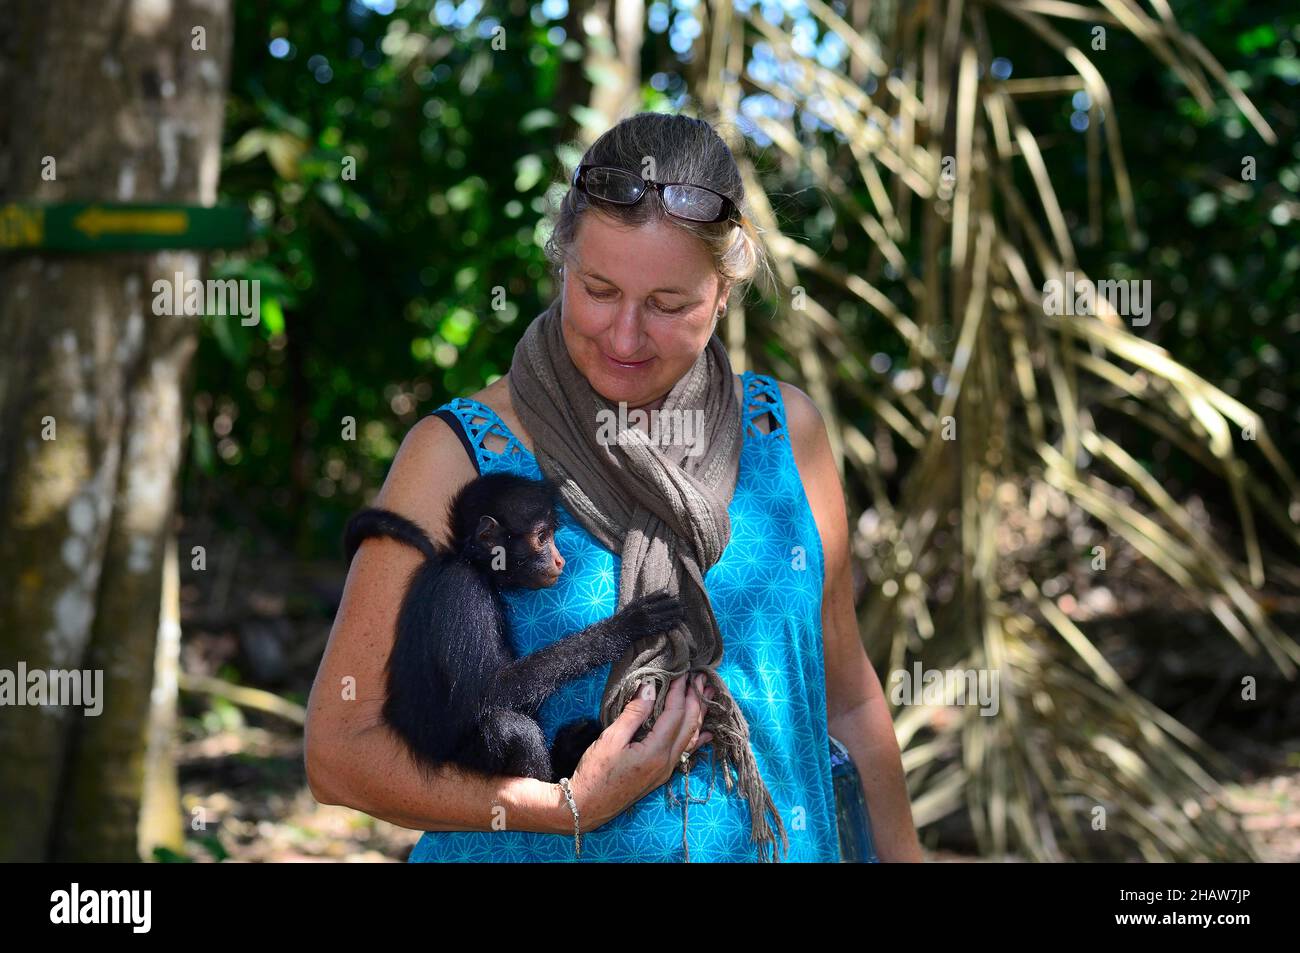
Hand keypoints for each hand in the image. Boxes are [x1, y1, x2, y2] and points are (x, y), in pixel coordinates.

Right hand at [564, 672, 714, 829]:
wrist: (587, 807)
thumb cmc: (595, 773)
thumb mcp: (611, 739)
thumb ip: (634, 714)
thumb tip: (650, 688)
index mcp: (656, 752)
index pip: (675, 715)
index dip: (679, 692)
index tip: (682, 673)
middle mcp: (667, 762)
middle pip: (689, 726)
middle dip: (696, 700)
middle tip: (702, 678)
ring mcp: (666, 770)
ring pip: (690, 738)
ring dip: (699, 715)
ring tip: (708, 696)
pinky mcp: (661, 774)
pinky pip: (686, 752)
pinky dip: (697, 738)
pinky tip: (705, 732)